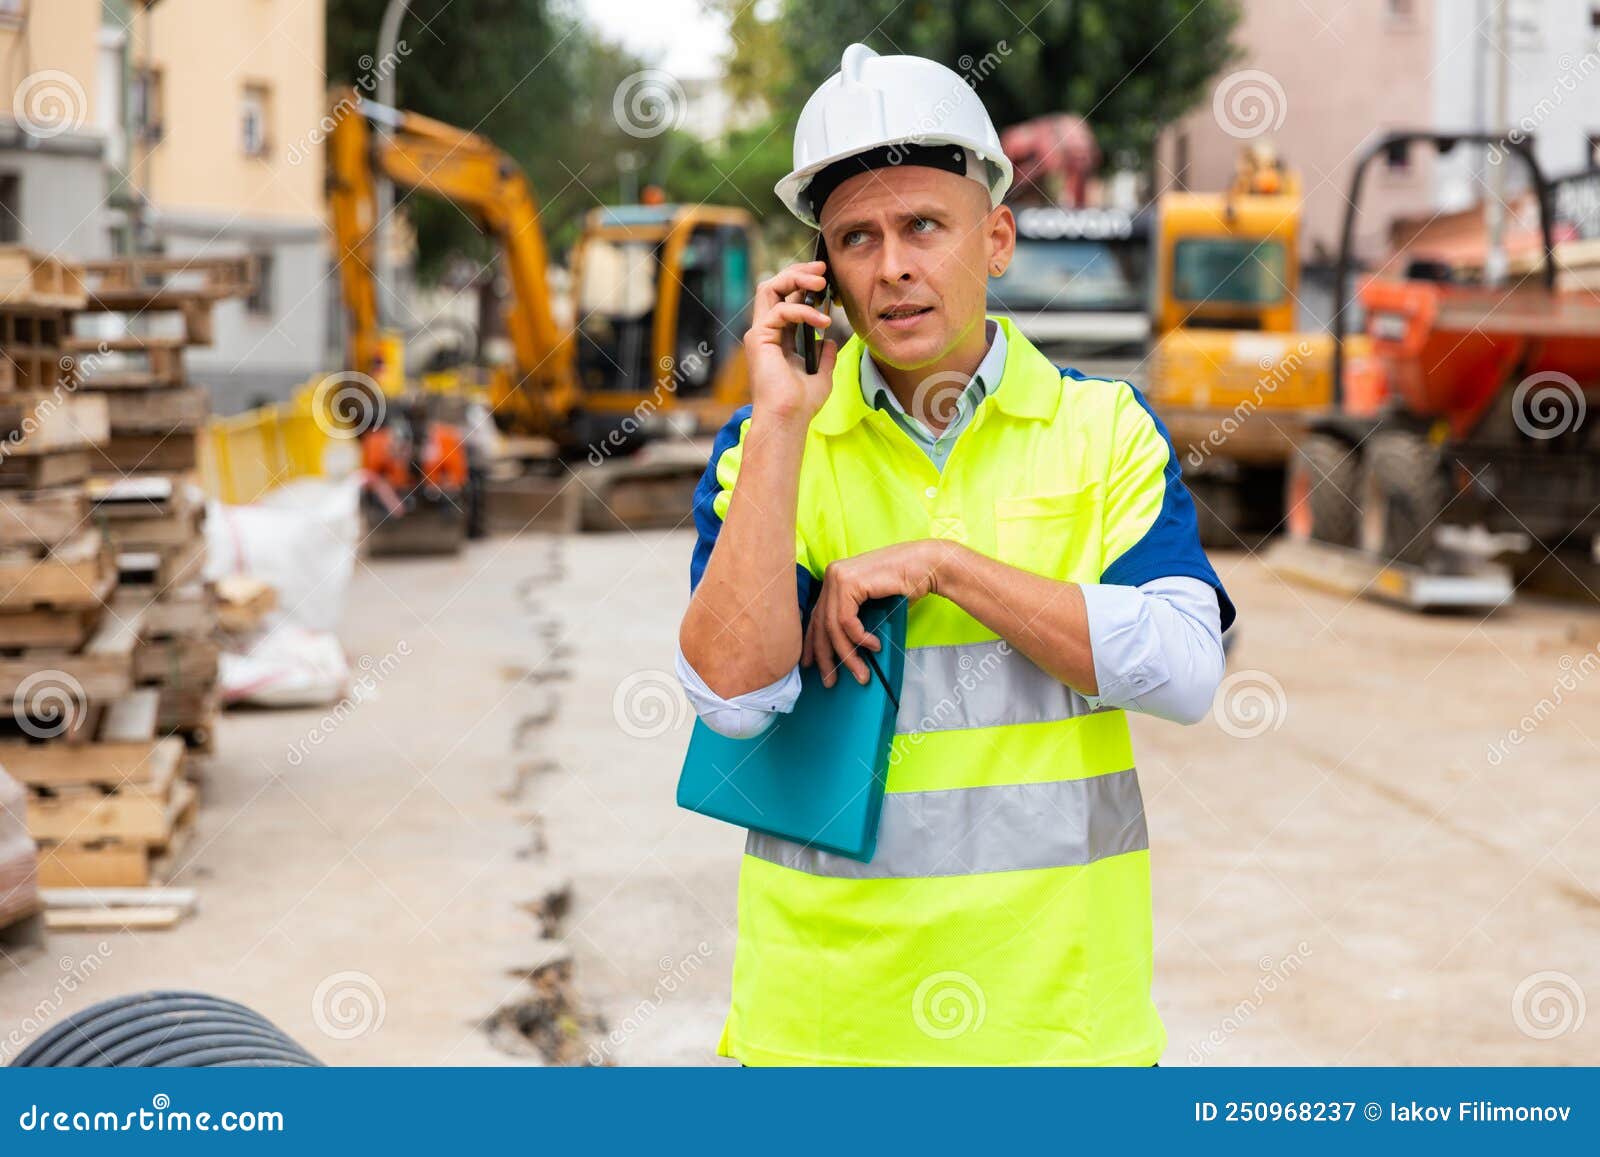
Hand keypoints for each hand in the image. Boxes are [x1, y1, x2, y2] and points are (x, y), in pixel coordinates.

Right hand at [743, 261, 837, 424]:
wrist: (788, 420)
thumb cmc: (801, 403)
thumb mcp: (822, 373)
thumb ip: (824, 355)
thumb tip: (830, 340)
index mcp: (777, 337)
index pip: (786, 297)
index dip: (803, 283)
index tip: (826, 277)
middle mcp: (765, 331)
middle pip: (774, 285)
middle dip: (798, 272)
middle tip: (822, 269)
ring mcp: (759, 333)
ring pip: (770, 288)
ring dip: (796, 280)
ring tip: (821, 283)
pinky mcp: (759, 338)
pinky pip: (780, 311)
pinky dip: (803, 311)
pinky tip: (822, 321)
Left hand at [803, 540, 950, 687]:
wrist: (927, 566)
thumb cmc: (906, 585)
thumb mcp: (873, 606)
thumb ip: (856, 619)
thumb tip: (844, 648)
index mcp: (836, 579)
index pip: (817, 616)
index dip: (813, 643)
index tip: (811, 665)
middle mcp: (833, 575)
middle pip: (820, 623)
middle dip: (825, 656)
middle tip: (830, 680)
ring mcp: (839, 576)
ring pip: (833, 625)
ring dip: (848, 654)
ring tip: (861, 672)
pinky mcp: (849, 581)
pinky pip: (846, 620)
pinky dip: (860, 638)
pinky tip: (874, 646)